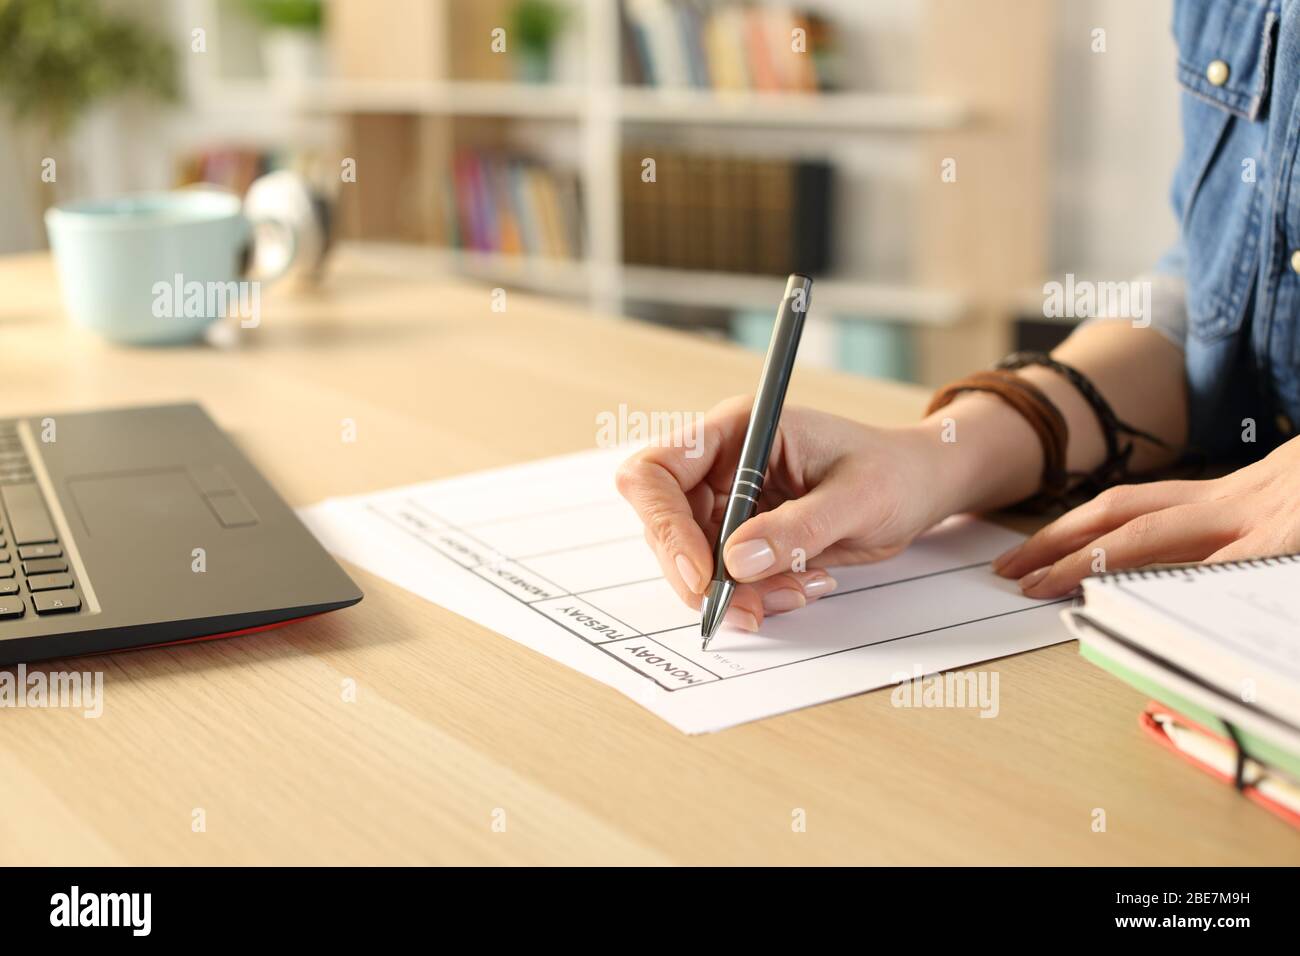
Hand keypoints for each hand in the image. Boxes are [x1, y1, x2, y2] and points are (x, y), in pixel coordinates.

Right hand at [614, 396, 950, 630]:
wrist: (921, 486)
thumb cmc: (896, 471)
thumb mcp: (857, 498)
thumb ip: (797, 529)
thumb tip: (735, 561)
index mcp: (738, 431)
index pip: (657, 472)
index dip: (664, 523)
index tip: (701, 574)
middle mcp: (721, 464)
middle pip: (665, 526)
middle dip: (701, 576)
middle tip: (748, 610)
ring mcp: (729, 500)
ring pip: (692, 561)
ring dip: (734, 592)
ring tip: (797, 592)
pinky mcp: (742, 534)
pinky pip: (725, 577)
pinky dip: (754, 596)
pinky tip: (800, 586)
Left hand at [994, 436, 1299, 596]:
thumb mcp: (1288, 511)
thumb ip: (1242, 539)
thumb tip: (1200, 570)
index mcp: (1237, 494)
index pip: (1140, 506)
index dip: (1081, 526)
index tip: (1034, 551)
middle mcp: (1239, 500)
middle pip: (1124, 513)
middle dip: (1057, 540)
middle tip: (1006, 571)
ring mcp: (1264, 518)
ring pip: (1152, 533)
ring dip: (1087, 557)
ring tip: (1035, 582)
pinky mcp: (1286, 538)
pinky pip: (1217, 566)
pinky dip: (1168, 582)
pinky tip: (1120, 598)